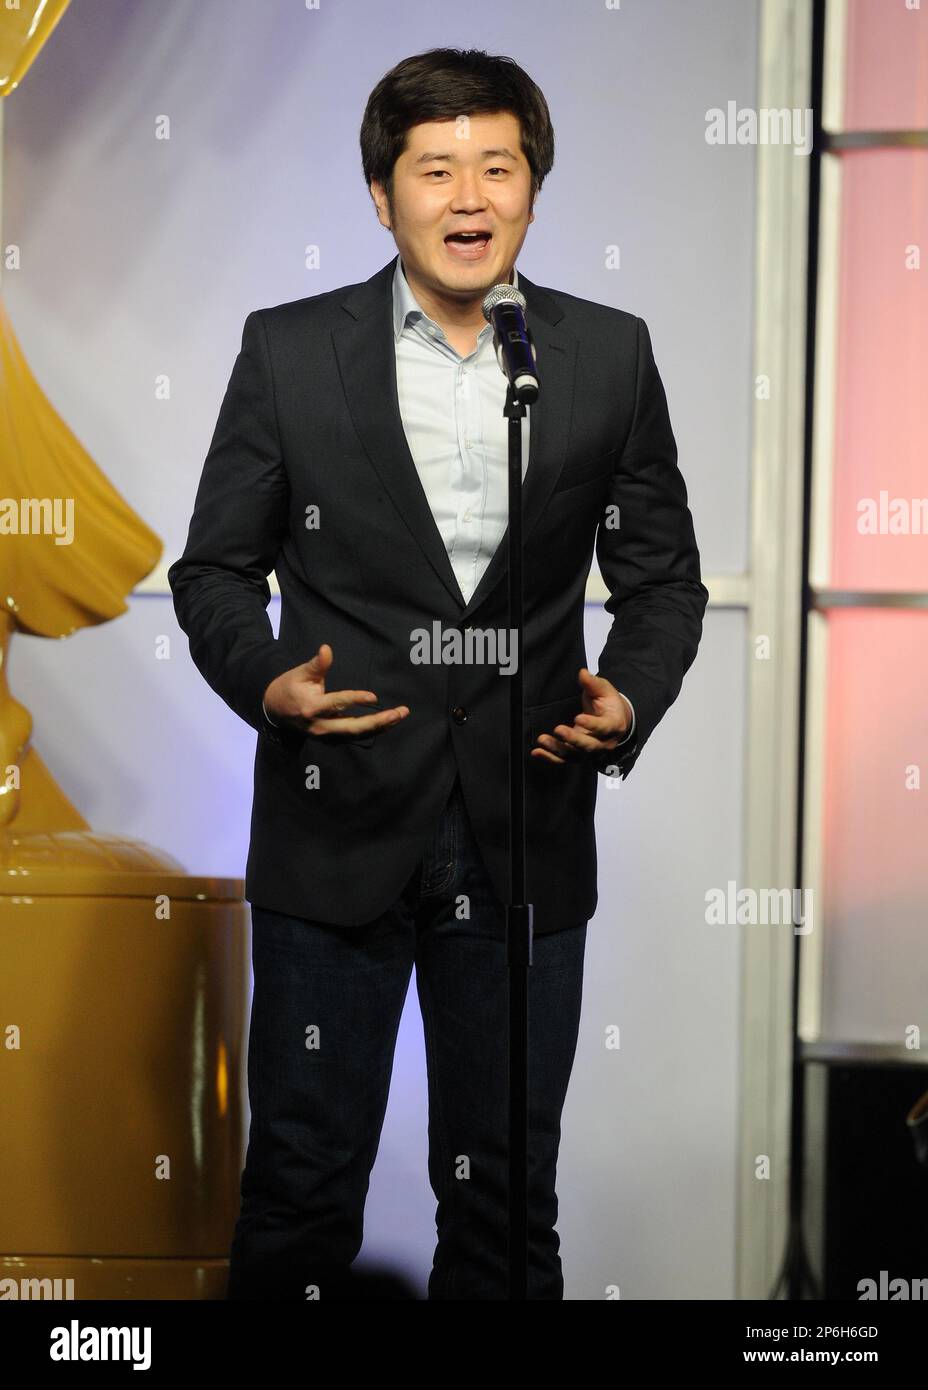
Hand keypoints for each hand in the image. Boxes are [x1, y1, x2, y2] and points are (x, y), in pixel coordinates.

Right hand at [263, 643, 408, 738]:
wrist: (275, 711)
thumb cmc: (290, 687)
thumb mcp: (300, 673)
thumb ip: (317, 664)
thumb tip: (327, 649)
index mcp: (312, 707)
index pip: (337, 705)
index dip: (355, 700)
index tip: (373, 697)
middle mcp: (320, 725)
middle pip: (352, 728)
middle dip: (377, 721)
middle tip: (399, 713)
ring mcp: (326, 736)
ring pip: (356, 735)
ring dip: (380, 727)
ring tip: (399, 715)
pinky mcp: (331, 739)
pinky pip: (354, 736)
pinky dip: (372, 730)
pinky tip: (388, 723)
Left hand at [531, 667, 631, 765]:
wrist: (612, 719)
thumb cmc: (608, 704)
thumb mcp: (604, 690)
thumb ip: (593, 683)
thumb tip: (583, 673)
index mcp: (613, 725)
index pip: (604, 727)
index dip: (592, 724)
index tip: (578, 718)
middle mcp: (603, 743)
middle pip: (589, 746)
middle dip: (573, 739)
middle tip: (558, 730)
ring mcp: (590, 752)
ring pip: (574, 755)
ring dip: (557, 749)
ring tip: (543, 740)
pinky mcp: (578, 755)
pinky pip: (564, 759)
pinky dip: (550, 757)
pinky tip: (537, 752)